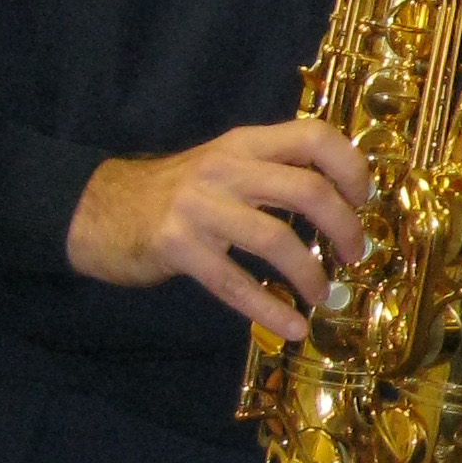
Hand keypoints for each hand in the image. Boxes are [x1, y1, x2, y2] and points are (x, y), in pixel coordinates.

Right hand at [67, 120, 371, 342]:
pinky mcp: (177, 247)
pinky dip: (270, 308)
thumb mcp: (225, 164)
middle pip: (307, 190)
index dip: (351, 166)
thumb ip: (274, 171)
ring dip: (311, 273)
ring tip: (324, 295)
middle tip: (356, 254)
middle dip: (345, 227)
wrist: (96, 210)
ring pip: (276, 239)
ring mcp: (199, 208)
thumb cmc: (176, 193)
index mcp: (245, 144)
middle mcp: (225, 169)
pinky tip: (293, 326)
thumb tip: (344, 200)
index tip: (365, 198)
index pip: (314, 136)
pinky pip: (235, 283)